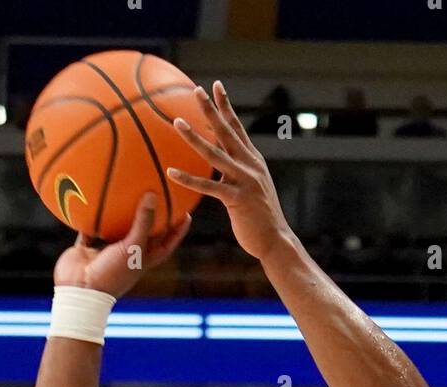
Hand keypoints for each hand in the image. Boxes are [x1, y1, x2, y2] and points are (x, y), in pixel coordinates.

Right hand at [53, 193, 191, 297]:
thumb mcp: (133, 247)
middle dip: (151, 217)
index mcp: (143, 260)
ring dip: (119, 214)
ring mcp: (107, 252)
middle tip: (158, 196)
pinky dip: (89, 217)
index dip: (178, 231)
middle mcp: (127, 255)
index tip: (187, 214)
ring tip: (126, 192)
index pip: (167, 243)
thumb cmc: (112, 273)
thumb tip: (152, 195)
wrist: (80, 290)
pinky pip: (90, 229)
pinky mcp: (88, 248)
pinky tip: (90, 198)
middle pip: (143, 233)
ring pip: (116, 229)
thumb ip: (143, 222)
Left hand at [167, 80, 291, 262]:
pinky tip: (171, 172)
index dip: (226, 106)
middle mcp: (250, 166)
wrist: (275, 240)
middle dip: (211, 110)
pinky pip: (208, 187)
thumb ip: (236, 174)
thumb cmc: (260, 217)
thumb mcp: (250, 188)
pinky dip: (189, 179)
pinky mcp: (237, 199)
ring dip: (195, 137)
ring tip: (177, 122)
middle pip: (226, 132)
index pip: (237, 127)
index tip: (216, 86)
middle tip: (196, 90)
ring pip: (214, 154)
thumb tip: (219, 167)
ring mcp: (244, 181)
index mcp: (253, 160)